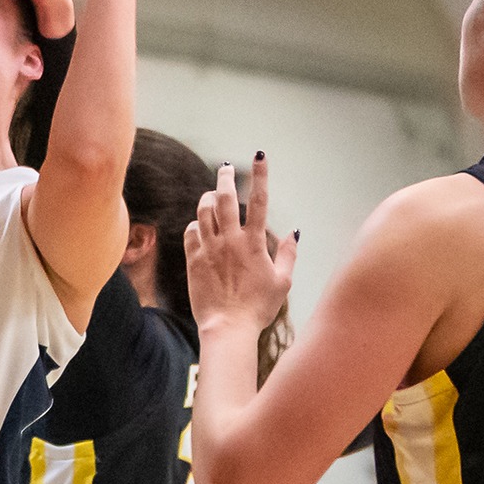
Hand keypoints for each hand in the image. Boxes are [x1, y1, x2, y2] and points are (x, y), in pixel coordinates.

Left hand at [186, 153, 295, 334]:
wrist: (228, 327)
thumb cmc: (258, 308)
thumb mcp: (283, 282)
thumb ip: (288, 255)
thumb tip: (293, 233)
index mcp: (254, 243)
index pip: (260, 201)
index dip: (261, 175)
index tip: (260, 156)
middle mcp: (230, 240)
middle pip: (225, 198)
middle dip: (226, 178)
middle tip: (225, 168)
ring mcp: (210, 248)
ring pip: (203, 211)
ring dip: (207, 198)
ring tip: (211, 195)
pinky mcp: (193, 259)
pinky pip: (190, 232)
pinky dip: (195, 224)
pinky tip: (199, 226)